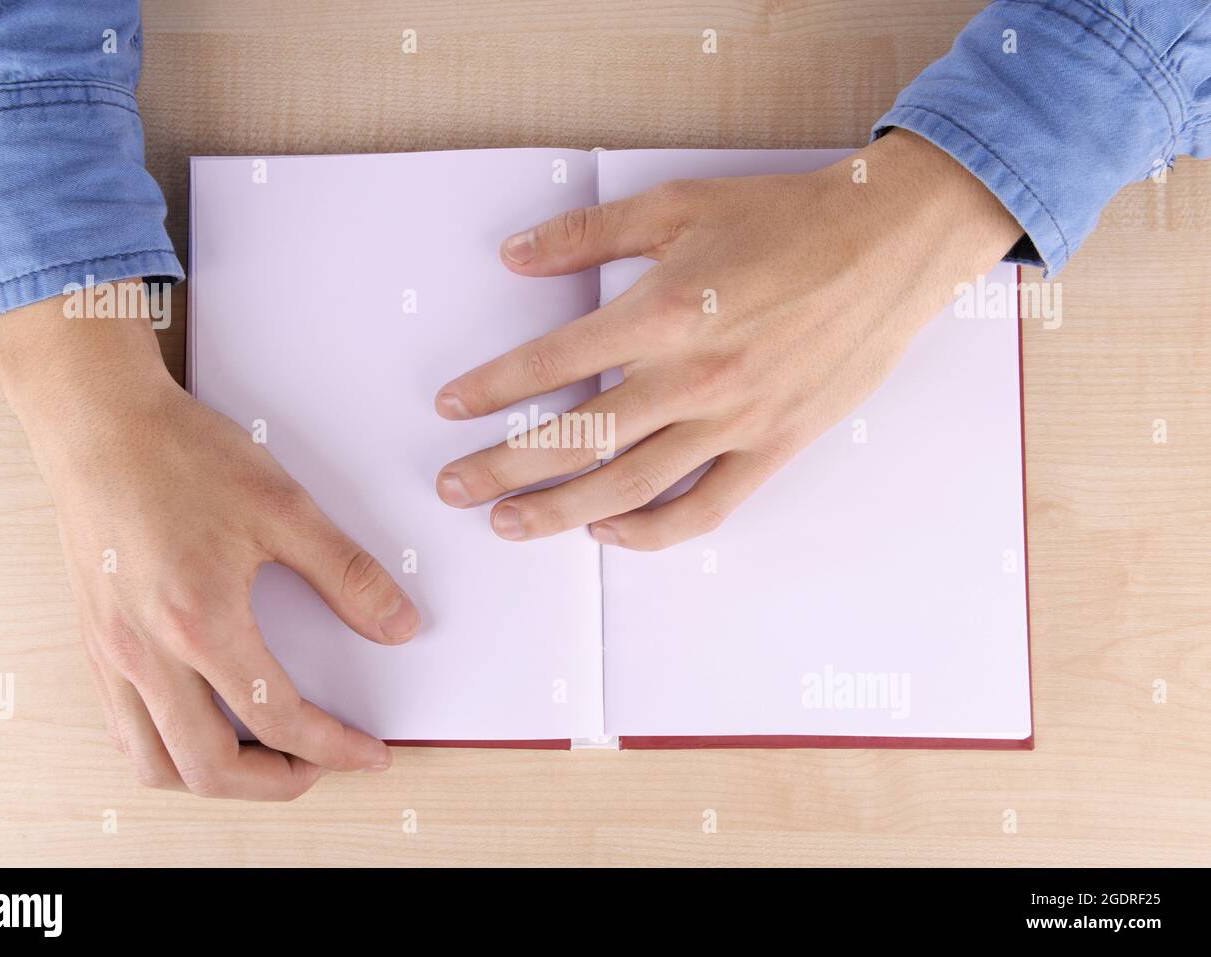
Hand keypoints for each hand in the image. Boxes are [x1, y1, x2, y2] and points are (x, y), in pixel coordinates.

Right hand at [0, 293, 419, 798]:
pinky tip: (199, 723)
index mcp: (201, 623)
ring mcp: (112, 653)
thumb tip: (398, 626)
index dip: (333, 749)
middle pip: (211, 768)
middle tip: (322, 765)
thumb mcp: (284, 507)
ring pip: (155, 764)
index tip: (368, 753)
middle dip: (278, 784)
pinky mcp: (96, 641)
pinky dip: (166, 748)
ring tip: (264, 757)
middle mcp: (148, 653)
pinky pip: (123, 728)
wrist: (98, 424)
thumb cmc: (182, 456)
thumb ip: (347, 574)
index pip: (278, 721)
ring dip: (216, 778)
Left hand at [434, 130, 1022, 548]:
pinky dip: (653, 532)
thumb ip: (587, 233)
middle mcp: (692, 377)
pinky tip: (609, 532)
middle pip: (579, 439)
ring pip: (632, 485)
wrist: (889, 244)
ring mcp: (735, 419)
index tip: (450, 408)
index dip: (492, 389)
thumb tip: (514, 256)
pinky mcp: (774, 445)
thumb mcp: (678, 205)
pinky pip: (706, 508)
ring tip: (508, 524)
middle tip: (454, 489)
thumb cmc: (784, 220)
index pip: (552, 363)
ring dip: (561, 512)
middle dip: (504, 468)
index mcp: (660, 313)